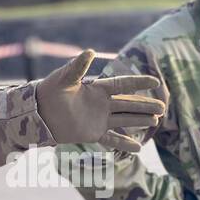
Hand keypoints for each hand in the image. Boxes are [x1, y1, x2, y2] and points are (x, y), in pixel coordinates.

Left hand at [35, 49, 165, 150]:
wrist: (38, 114)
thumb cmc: (49, 92)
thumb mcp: (64, 78)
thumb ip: (78, 66)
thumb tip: (90, 51)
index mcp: (97, 89)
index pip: (123, 85)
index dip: (139, 83)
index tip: (156, 82)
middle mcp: (101, 104)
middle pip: (128, 104)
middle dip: (145, 105)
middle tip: (162, 107)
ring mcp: (99, 120)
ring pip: (124, 120)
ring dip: (140, 120)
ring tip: (156, 121)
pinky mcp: (93, 133)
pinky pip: (112, 140)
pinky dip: (125, 144)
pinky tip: (139, 149)